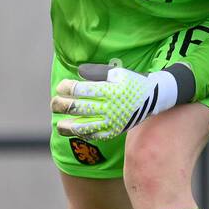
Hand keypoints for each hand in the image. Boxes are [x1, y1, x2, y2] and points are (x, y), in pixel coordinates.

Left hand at [51, 63, 179, 140]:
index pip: (81, 90)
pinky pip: (96, 136)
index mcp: (110, 90)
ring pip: (85, 126)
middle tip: (54, 103)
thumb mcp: (117, 72)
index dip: (66, 89)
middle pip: (79, 108)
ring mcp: (113, 121)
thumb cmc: (132, 82)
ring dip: (68, 126)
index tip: (61, 87)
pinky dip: (82, 134)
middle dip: (62, 106)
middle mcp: (110, 107)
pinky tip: (73, 131)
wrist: (154, 98)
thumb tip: (77, 72)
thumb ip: (96, 72)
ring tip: (59, 124)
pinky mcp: (115, 131)